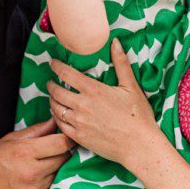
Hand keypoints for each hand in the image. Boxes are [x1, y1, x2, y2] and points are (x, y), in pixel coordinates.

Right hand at [0, 119, 72, 188]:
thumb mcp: (8, 141)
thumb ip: (35, 131)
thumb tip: (55, 121)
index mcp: (24, 152)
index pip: (62, 143)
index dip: (67, 138)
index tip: (65, 136)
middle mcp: (32, 173)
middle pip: (65, 158)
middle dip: (62, 151)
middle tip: (52, 149)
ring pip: (60, 173)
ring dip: (55, 168)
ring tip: (39, 165)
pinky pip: (52, 188)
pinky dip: (48, 182)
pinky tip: (33, 180)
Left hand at [47, 41, 159, 169]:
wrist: (139, 146)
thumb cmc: (138, 116)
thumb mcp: (131, 87)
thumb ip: (121, 63)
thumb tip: (116, 43)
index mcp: (94, 90)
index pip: (67, 73)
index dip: (56, 66)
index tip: (52, 63)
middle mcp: (82, 105)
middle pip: (57, 91)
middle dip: (51, 85)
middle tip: (50, 82)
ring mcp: (79, 122)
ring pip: (56, 108)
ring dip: (52, 101)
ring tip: (53, 98)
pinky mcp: (79, 137)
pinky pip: (60, 125)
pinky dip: (56, 118)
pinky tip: (59, 115)